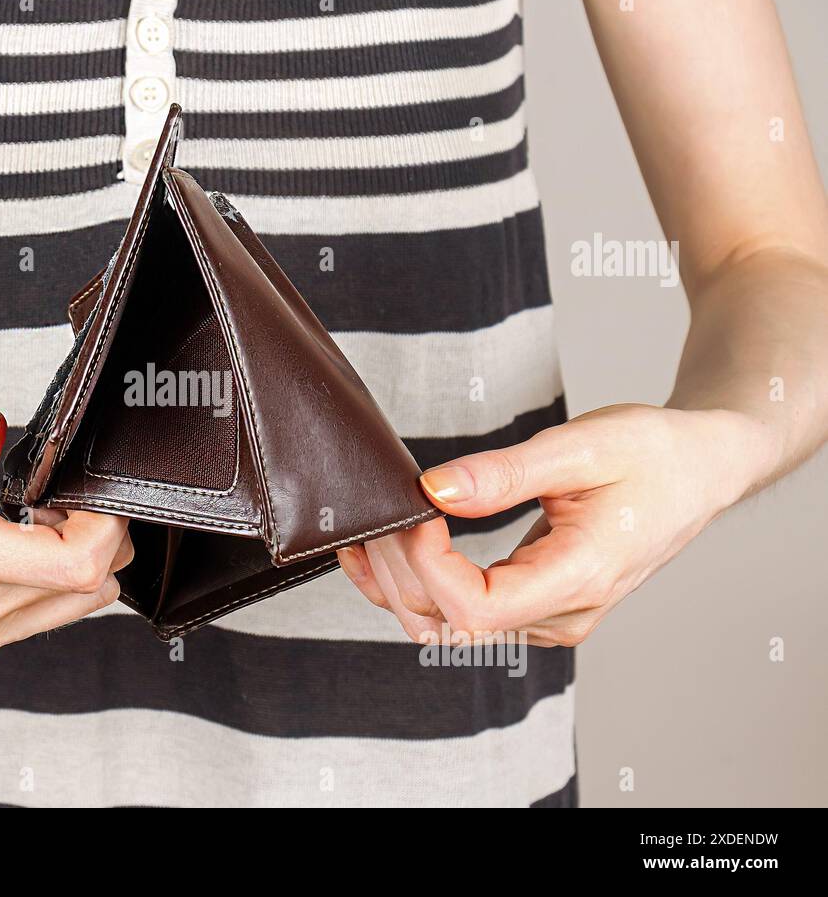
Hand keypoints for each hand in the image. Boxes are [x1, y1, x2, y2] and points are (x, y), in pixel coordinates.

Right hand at [0, 410, 132, 665]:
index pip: (73, 565)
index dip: (105, 523)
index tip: (90, 490)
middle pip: (86, 591)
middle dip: (98, 537)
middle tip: (60, 493)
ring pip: (70, 612)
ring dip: (75, 563)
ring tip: (31, 515)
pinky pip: (34, 622)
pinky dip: (47, 586)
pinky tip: (11, 543)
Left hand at [337, 404, 777, 645]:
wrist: (700, 470)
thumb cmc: (654, 454)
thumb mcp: (581, 446)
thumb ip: (504, 473)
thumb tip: (434, 490)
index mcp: (581, 577)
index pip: (477, 608)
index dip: (428, 567)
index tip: (417, 512)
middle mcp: (564, 613)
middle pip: (452, 623)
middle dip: (400, 572)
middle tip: (381, 511)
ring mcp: (550, 617)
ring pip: (449, 627)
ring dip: (400, 585)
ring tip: (374, 530)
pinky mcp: (537, 605)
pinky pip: (463, 613)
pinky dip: (418, 585)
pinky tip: (391, 549)